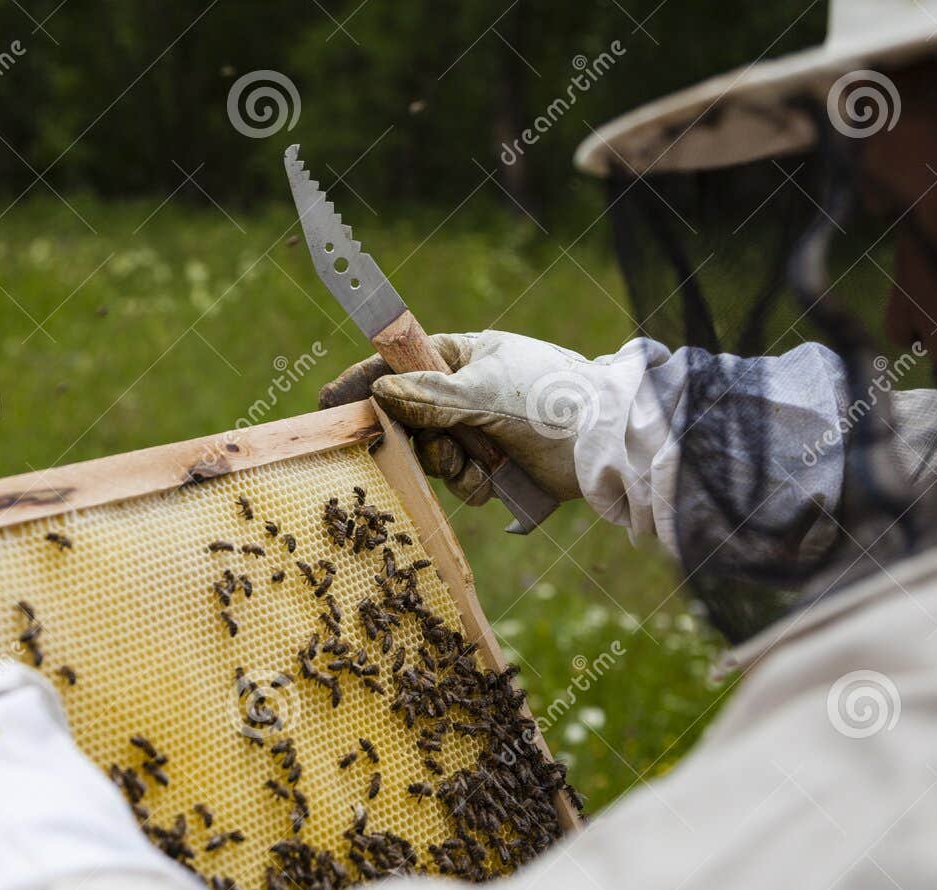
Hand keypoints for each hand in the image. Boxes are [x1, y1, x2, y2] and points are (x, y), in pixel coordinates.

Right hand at [319, 330, 603, 506]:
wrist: (608, 444)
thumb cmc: (553, 400)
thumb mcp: (487, 392)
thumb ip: (431, 395)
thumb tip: (381, 390)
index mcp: (463, 356)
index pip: (399, 363)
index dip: (364, 382)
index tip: (329, 402)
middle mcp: (465, 392)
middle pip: (409, 418)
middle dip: (418, 439)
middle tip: (435, 447)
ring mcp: (479, 430)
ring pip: (432, 455)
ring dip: (448, 466)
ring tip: (476, 465)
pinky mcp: (495, 466)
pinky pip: (459, 481)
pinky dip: (471, 485)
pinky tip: (494, 480)